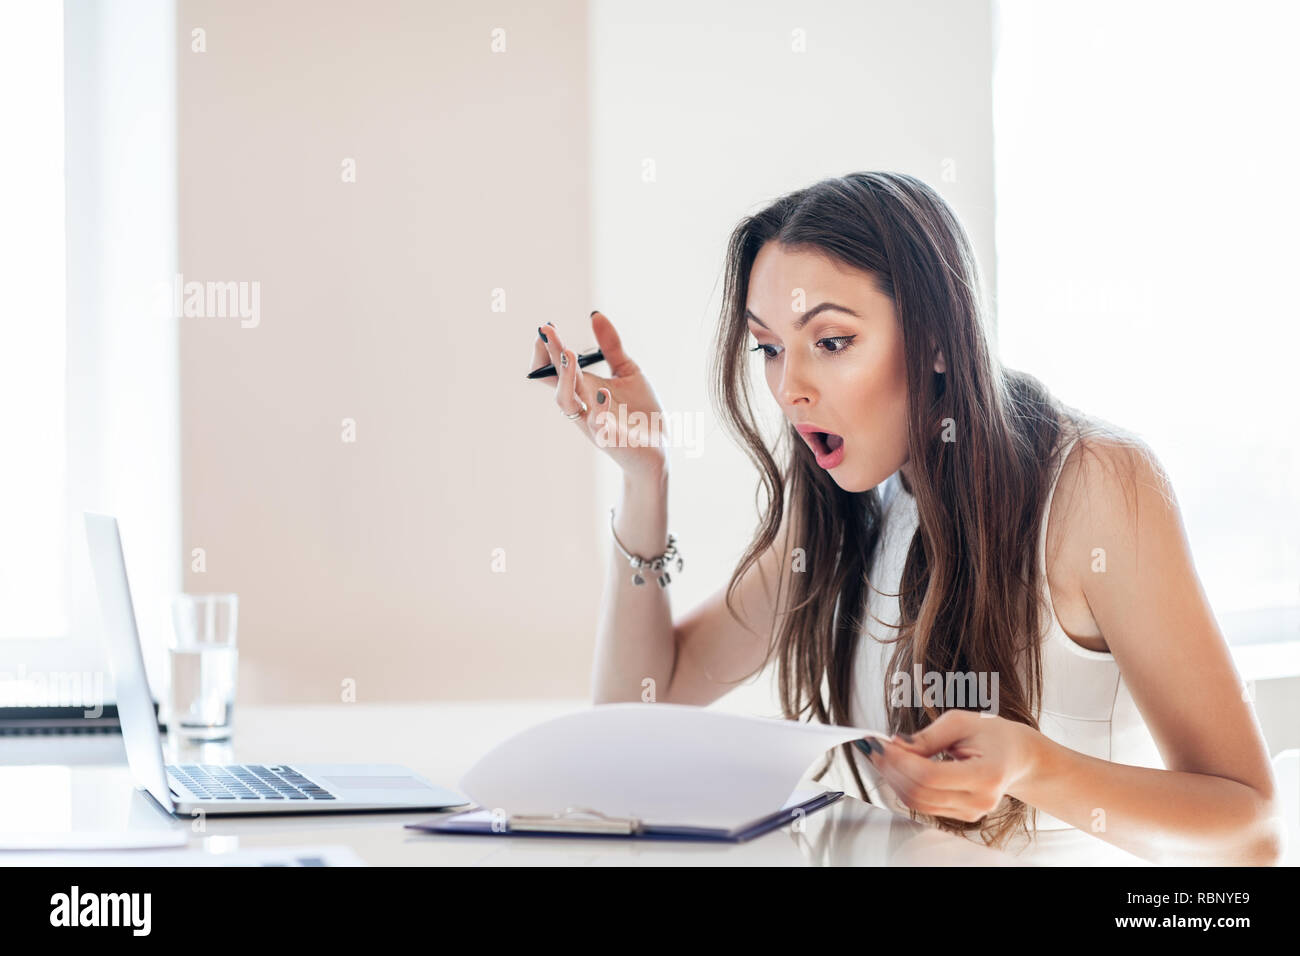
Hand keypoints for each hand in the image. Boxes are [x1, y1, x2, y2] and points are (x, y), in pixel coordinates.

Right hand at [528, 311, 668, 481]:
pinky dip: (598, 408)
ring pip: (566, 402)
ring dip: (565, 378)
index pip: (556, 368)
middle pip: (557, 380)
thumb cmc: (640, 412)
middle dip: (551, 356)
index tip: (547, 327)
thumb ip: (611, 346)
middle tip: (547, 332)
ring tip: (569, 354)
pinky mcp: (609, 438)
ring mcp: (593, 422)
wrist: (658, 447)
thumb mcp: (627, 371)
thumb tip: (595, 314)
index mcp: (584, 388)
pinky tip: (603, 391)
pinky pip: (597, 424)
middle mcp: (582, 404)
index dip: (548, 350)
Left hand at [860, 710, 1041, 822]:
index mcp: (987, 774)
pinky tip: (896, 768)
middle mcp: (980, 800)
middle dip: (892, 769)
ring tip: (882, 755)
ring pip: (918, 802)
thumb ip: (928, 737)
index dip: (902, 761)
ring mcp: (972, 812)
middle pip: (921, 792)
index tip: (883, 744)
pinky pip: (924, 805)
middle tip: (875, 747)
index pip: (931, 776)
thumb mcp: (961, 722)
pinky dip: (904, 786)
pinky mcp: (961, 815)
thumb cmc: (992, 733)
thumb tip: (895, 746)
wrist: (1016, 756)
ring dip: (894, 779)